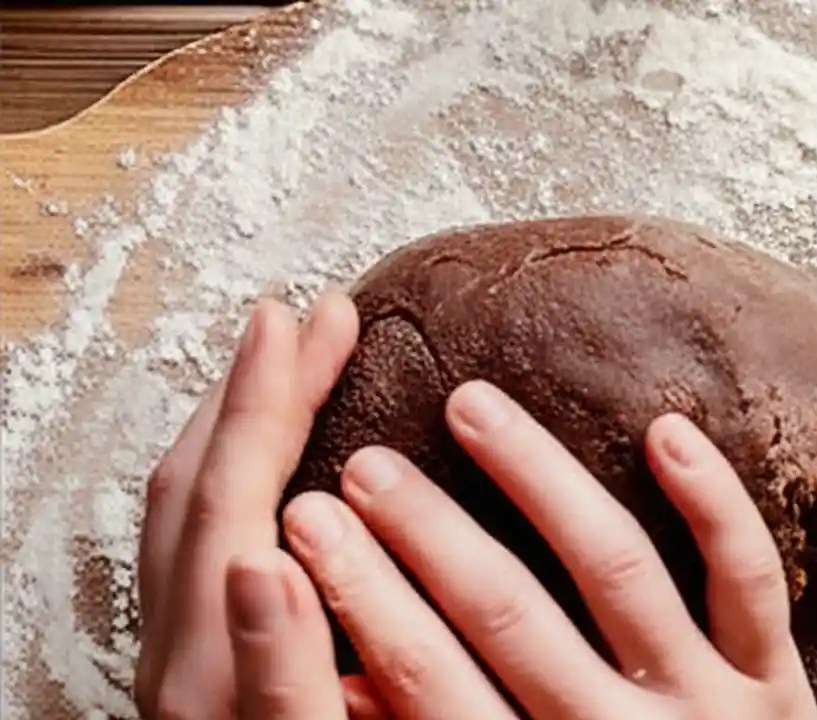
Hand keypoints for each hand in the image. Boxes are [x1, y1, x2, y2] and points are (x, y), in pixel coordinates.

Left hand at [134, 293, 378, 718]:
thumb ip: (278, 672)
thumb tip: (262, 564)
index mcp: (204, 663)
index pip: (231, 498)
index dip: (269, 400)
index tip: (307, 320)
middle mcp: (175, 648)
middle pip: (197, 484)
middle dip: (253, 386)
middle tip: (306, 318)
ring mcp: (177, 653)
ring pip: (185, 507)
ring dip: (237, 419)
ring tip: (288, 365)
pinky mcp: (196, 664)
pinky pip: (194, 535)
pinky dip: (233, 469)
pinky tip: (277, 467)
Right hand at [283, 380, 816, 719]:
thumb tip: (343, 683)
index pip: (429, 681)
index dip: (363, 596)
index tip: (305, 522)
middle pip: (508, 614)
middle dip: (427, 534)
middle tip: (366, 464)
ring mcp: (705, 708)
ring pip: (615, 568)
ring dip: (538, 480)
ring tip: (472, 409)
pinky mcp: (777, 687)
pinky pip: (750, 579)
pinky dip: (713, 502)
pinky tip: (665, 429)